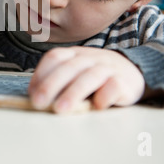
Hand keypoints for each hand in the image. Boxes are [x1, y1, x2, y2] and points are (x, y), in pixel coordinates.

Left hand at [28, 47, 144, 112]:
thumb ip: (58, 82)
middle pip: (69, 67)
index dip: (41, 73)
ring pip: (89, 77)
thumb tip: (35, 98)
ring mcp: (108, 67)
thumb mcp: (75, 74)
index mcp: (74, 54)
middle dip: (51, 85)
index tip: (32, 92)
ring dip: (73, 93)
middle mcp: (90, 57)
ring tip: (60, 109)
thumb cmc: (95, 78)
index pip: (55, 57)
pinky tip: (96, 107)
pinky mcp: (124, 81)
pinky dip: (103, 96)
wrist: (131, 73)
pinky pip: (113, 86)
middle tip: (38, 102)